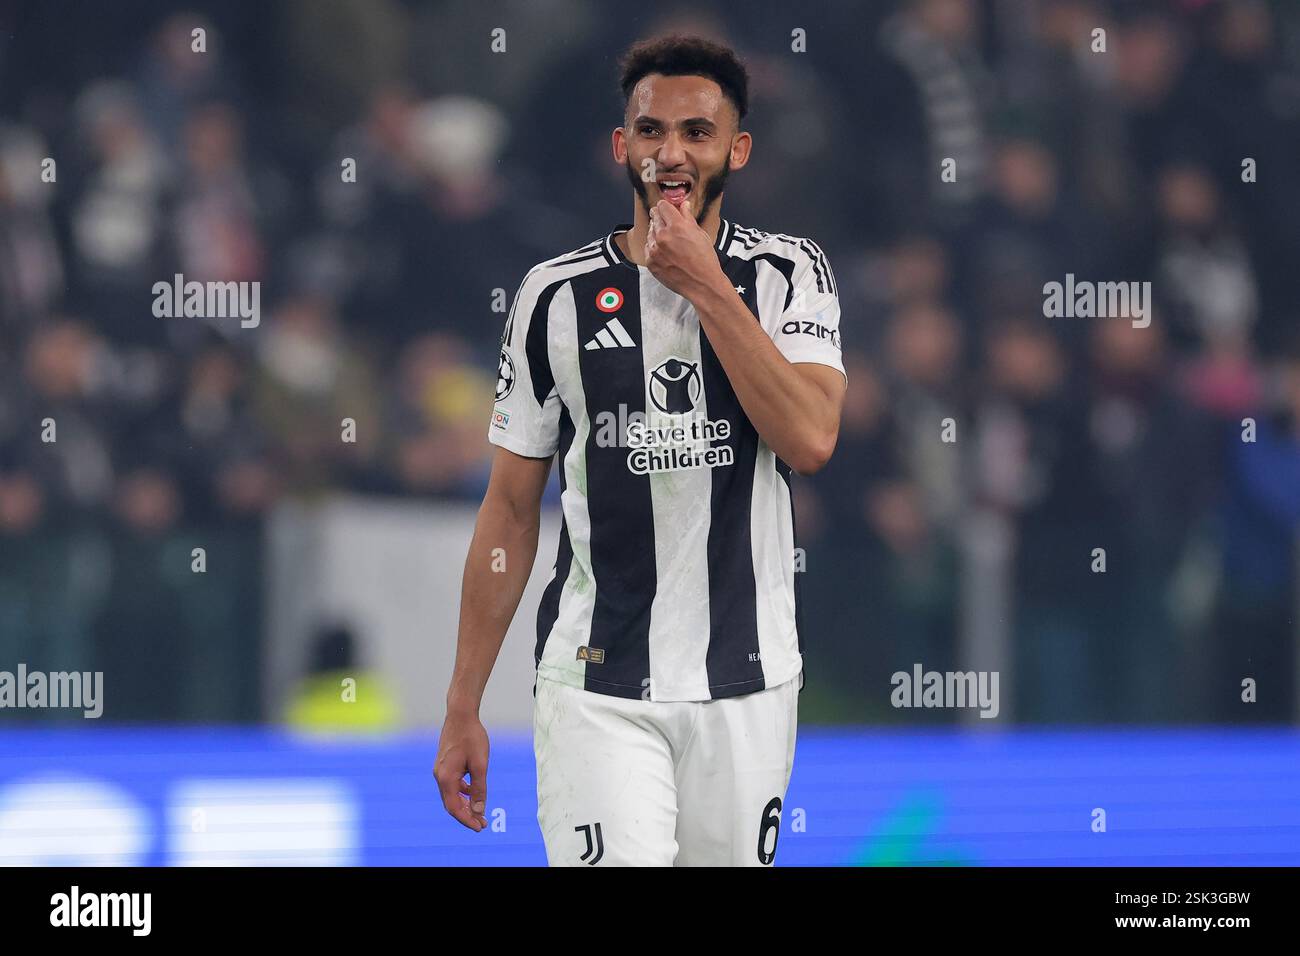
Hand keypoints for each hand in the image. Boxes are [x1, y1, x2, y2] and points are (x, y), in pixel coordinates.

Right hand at [433, 710, 489, 830]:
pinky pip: (452, 785)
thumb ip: (479, 788)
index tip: (480, 828)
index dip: (467, 820)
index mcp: (446, 778)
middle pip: (451, 804)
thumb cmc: (472, 737)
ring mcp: (440, 770)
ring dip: (465, 804)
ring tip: (479, 811)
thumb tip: (479, 810)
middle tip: (482, 824)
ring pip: (452, 794)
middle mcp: (439, 776)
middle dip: (467, 815)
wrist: (461, 715)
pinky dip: (462, 792)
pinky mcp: (444, 764)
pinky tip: (473, 792)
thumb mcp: (480, 764)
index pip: (454, 808)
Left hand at [644, 199, 727, 300]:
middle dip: (661, 218)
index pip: (662, 206)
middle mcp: (663, 236)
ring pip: (650, 232)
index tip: (668, 210)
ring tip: (670, 242)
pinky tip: (665, 252)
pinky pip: (647, 248)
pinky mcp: (650, 262)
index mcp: (677, 226)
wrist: (702, 284)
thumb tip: (683, 206)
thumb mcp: (700, 234)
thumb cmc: (705, 260)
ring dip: (657, 233)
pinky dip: (654, 247)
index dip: (666, 207)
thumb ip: (688, 218)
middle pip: (654, 217)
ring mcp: (654, 250)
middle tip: (668, 224)